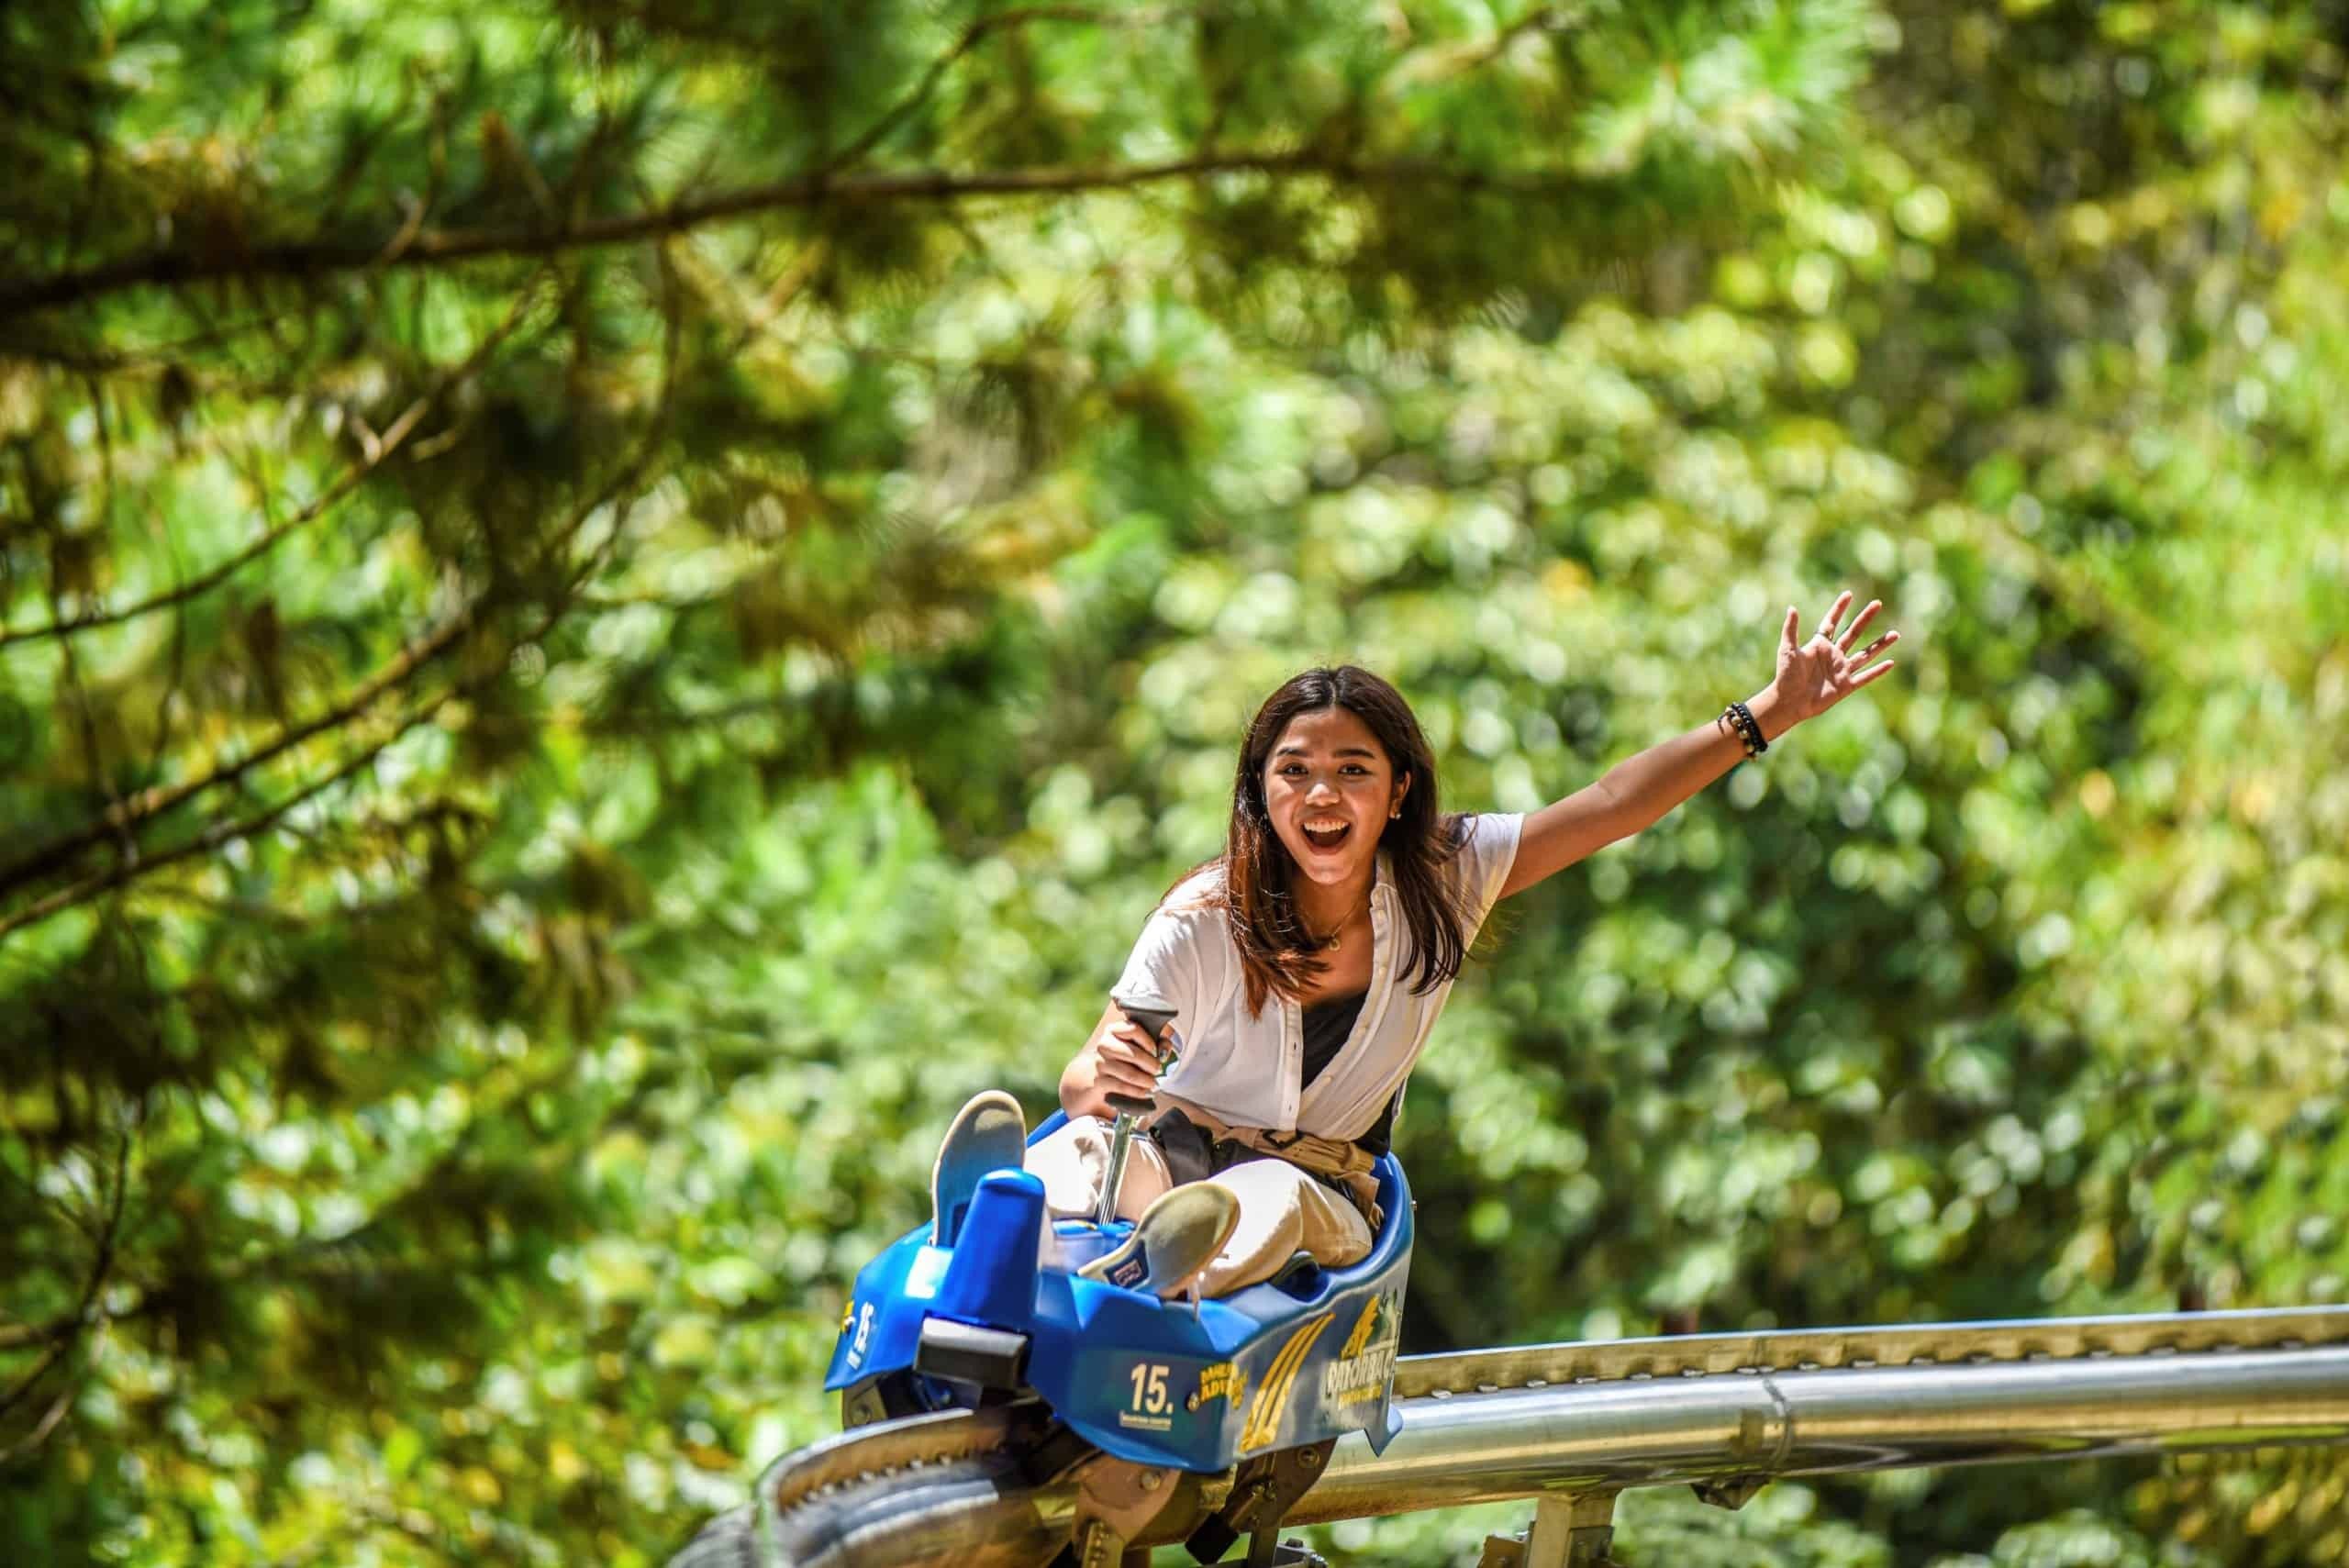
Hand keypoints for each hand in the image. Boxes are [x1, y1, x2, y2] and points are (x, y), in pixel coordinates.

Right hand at [1059, 1013, 1172, 1120]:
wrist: (1100, 1075)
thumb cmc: (1126, 1056)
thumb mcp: (1141, 1043)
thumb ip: (1158, 1041)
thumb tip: (1163, 1052)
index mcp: (1114, 1030)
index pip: (1133, 1029)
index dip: (1148, 1041)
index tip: (1155, 1051)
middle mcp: (1104, 1044)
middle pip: (1133, 1053)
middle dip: (1151, 1064)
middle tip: (1159, 1070)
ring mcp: (1100, 1063)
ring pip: (1129, 1073)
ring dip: (1146, 1081)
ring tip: (1155, 1083)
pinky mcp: (1099, 1081)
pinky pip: (1122, 1087)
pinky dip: (1138, 1092)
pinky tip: (1147, 1092)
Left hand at [1768, 590, 1899, 728]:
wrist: (1789, 702)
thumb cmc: (1786, 676)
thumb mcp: (1788, 650)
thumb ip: (1791, 630)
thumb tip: (1792, 608)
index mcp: (1819, 645)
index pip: (1831, 623)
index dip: (1839, 609)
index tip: (1848, 594)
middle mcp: (1833, 655)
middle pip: (1853, 633)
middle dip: (1865, 618)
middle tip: (1877, 603)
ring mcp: (1841, 670)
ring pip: (1865, 654)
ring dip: (1880, 644)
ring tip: (1895, 634)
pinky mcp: (1846, 686)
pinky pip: (1865, 677)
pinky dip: (1877, 671)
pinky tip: (1890, 663)